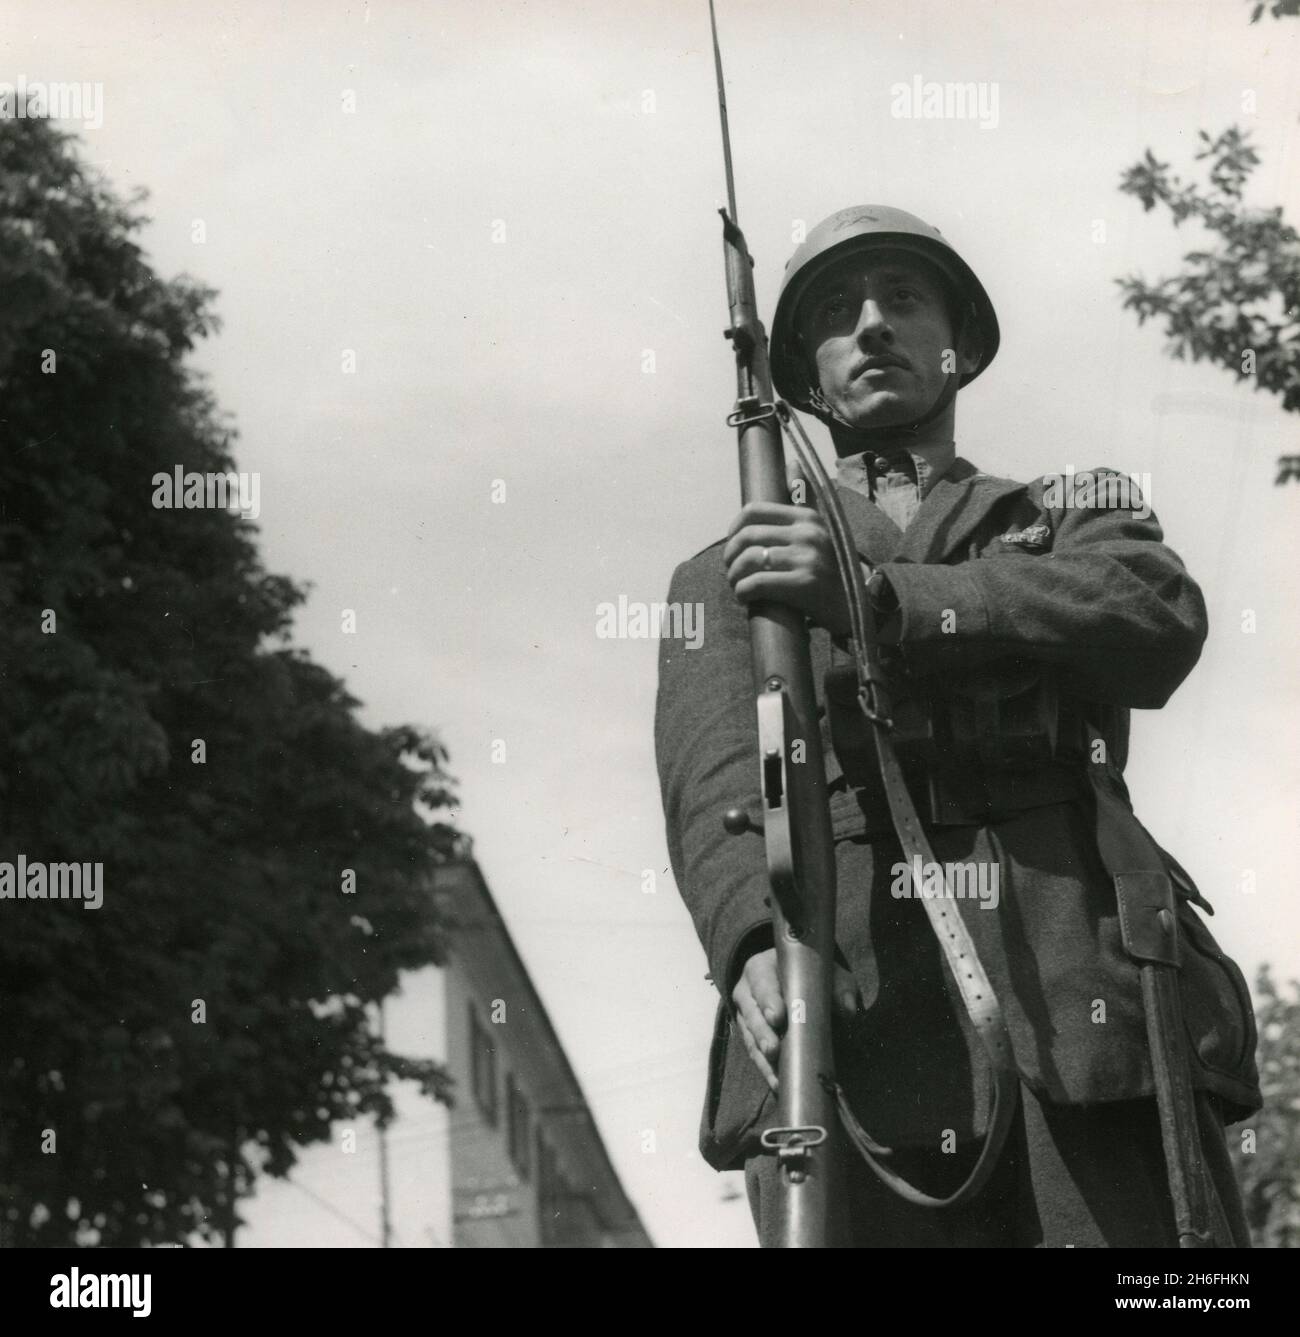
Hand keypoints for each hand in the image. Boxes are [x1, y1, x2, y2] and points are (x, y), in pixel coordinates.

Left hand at [722, 501, 851, 634]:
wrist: (856, 606)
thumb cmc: (829, 571)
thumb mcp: (819, 531)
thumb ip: (804, 499)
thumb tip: (791, 465)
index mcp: (807, 517)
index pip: (754, 511)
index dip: (734, 529)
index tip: (733, 546)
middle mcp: (808, 533)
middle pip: (747, 537)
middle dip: (730, 557)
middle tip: (731, 572)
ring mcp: (807, 558)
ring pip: (749, 560)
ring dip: (735, 577)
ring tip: (737, 586)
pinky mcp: (804, 584)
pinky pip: (757, 584)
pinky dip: (743, 592)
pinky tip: (744, 598)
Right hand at [731, 947, 864, 1091]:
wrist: (791, 980)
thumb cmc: (807, 976)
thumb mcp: (824, 973)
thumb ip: (837, 986)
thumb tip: (848, 1009)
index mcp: (761, 969)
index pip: (761, 983)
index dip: (768, 1000)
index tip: (777, 1017)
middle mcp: (748, 993)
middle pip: (752, 1014)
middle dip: (762, 1034)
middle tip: (773, 1049)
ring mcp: (746, 1017)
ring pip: (750, 1039)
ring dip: (763, 1059)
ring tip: (776, 1077)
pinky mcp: (750, 1039)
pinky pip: (755, 1056)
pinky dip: (767, 1071)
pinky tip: (778, 1084)